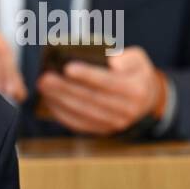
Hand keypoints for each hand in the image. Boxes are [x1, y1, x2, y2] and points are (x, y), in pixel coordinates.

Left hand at [36, 46, 161, 134]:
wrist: (145, 99)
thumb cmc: (135, 73)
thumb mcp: (138, 59)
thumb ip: (127, 58)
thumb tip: (110, 62)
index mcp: (136, 90)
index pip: (108, 82)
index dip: (87, 75)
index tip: (67, 67)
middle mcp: (127, 110)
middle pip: (91, 99)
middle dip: (66, 88)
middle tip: (46, 78)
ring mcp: (115, 124)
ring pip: (82, 112)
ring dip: (60, 100)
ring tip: (44, 87)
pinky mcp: (103, 130)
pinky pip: (79, 124)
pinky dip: (62, 113)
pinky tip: (50, 100)